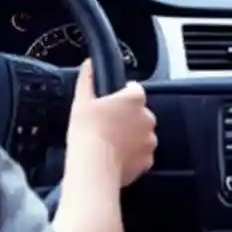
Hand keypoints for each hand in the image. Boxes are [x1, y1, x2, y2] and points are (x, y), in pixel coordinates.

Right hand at [64, 60, 156, 187]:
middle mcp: (147, 116)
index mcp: (134, 98)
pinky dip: (132, 155)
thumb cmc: (87, 132)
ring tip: (111, 143)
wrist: (93, 167)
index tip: (110, 105)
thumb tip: (90, 64)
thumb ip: (88, 79)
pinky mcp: (148, 159)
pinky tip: (116, 157)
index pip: (134, 90)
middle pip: (139, 113)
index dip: (121, 96)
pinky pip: (142, 153)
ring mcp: (149, 139)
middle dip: (127, 117)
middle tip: (107, 125)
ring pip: (141, 133)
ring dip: (131, 136)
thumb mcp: (82, 101)